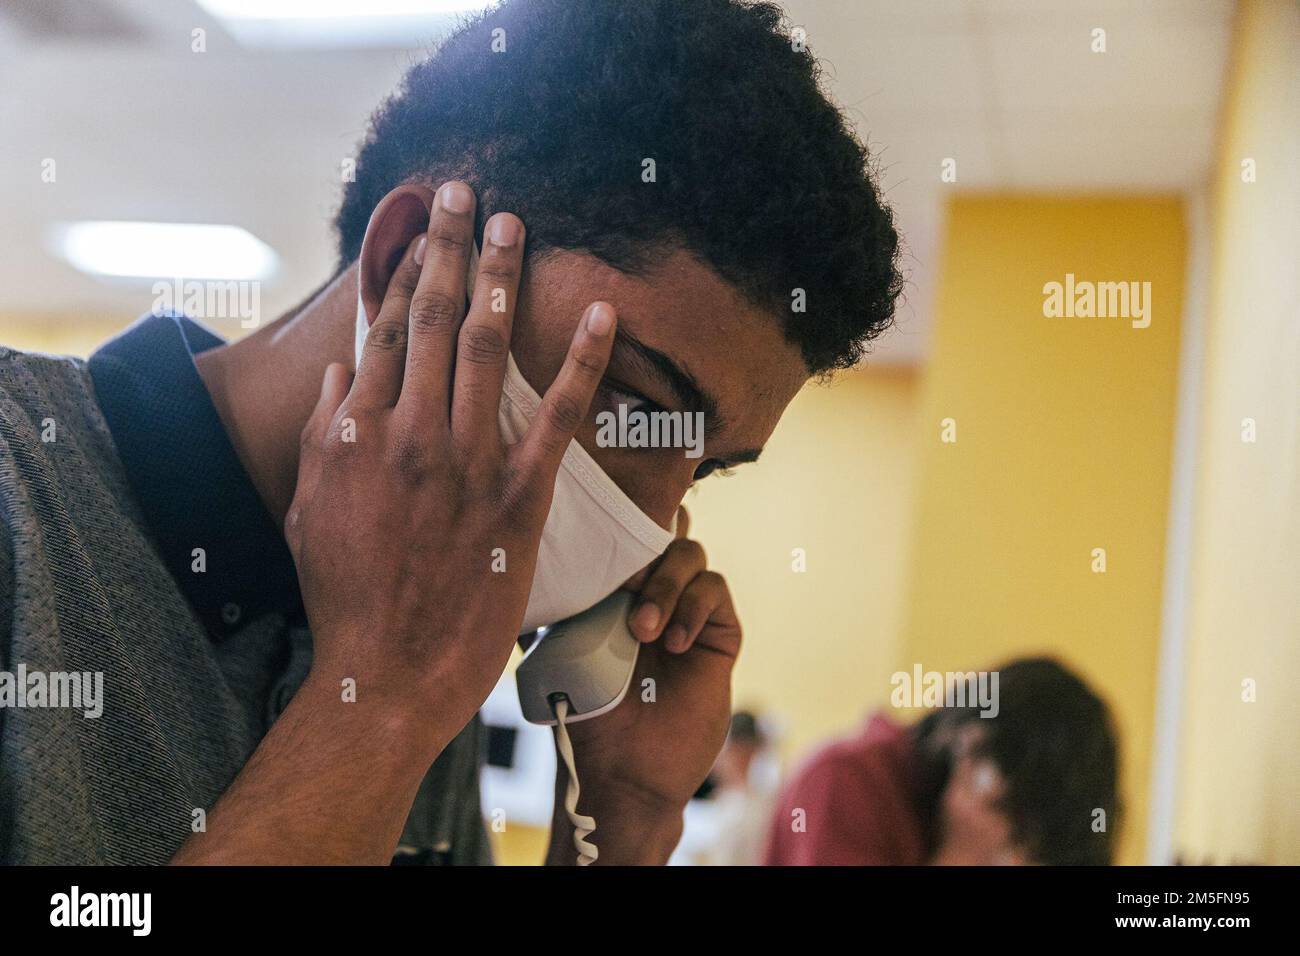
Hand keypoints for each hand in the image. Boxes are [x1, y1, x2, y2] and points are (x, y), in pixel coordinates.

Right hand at [286, 181, 617, 751]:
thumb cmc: (343, 595)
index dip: (402, 271)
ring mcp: (466, 463)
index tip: (417, 227)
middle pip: (434, 320)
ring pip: (488, 349)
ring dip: (502, 278)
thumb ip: (320, 434)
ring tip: (514, 224)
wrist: (386, 670)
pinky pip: (559, 417)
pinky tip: (603, 314)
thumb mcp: (307, 508)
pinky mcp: (519, 498)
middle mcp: (409, 433)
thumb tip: (341, 372)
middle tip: (466, 193)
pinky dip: (584, 361)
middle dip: (450, 248)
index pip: (382, 330)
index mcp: (354, 432)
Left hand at [548, 507, 741, 862]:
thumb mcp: (556, 647)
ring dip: (666, 583)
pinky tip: (675, 643)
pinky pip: (714, 591)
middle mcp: (651, 589)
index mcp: (612, 585)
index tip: (601, 517)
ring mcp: (687, 608)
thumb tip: (519, 552)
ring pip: (690, 553)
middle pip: (663, 526)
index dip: (619, 514)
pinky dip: (694, 607)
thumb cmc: (585, 714)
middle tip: (624, 575)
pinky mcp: (718, 633)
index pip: (624, 528)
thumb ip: (552, 601)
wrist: (624, 772)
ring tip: (642, 629)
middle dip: (645, 538)